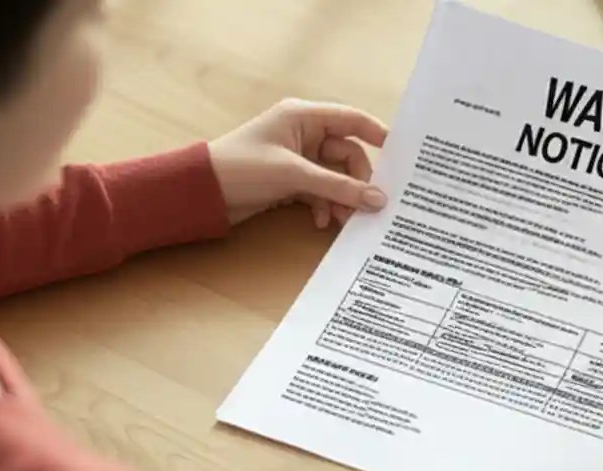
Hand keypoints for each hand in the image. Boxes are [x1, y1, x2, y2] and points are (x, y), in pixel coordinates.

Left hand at [208, 99, 389, 226]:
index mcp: (303, 117)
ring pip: (334, 177)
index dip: (377, 134)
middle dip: (357, 181)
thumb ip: (339, 187)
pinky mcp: (290, 181)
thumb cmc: (243, 168)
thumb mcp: (295, 175)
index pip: (351, 119)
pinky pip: (319, 191)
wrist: (202, 193)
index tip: (401, 155)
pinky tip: (321, 221)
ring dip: (341, 198)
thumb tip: (378, 200)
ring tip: (344, 221)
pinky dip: (324, 206)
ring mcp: (297, 159)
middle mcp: (303, 134)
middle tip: (368, 206)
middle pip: (346, 154)